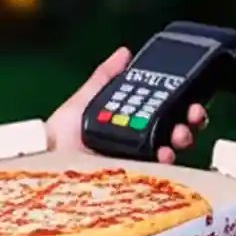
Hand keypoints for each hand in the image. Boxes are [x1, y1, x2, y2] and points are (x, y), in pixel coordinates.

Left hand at [45, 47, 209, 163]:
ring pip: (171, 152)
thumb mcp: (84, 99)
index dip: (182, 105)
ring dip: (182, 140)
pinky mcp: (132, 184)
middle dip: (190, 122)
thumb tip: (124, 52)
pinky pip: (157, 176)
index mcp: (129, 125)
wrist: (43, 161)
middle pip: (174, 133)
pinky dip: (166, 165)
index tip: (192, 97)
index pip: (165, 114)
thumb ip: (105, 76)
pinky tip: (164, 154)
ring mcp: (136, 166)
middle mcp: (137, 146)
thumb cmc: (59, 134)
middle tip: (193, 114)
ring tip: (179, 133)